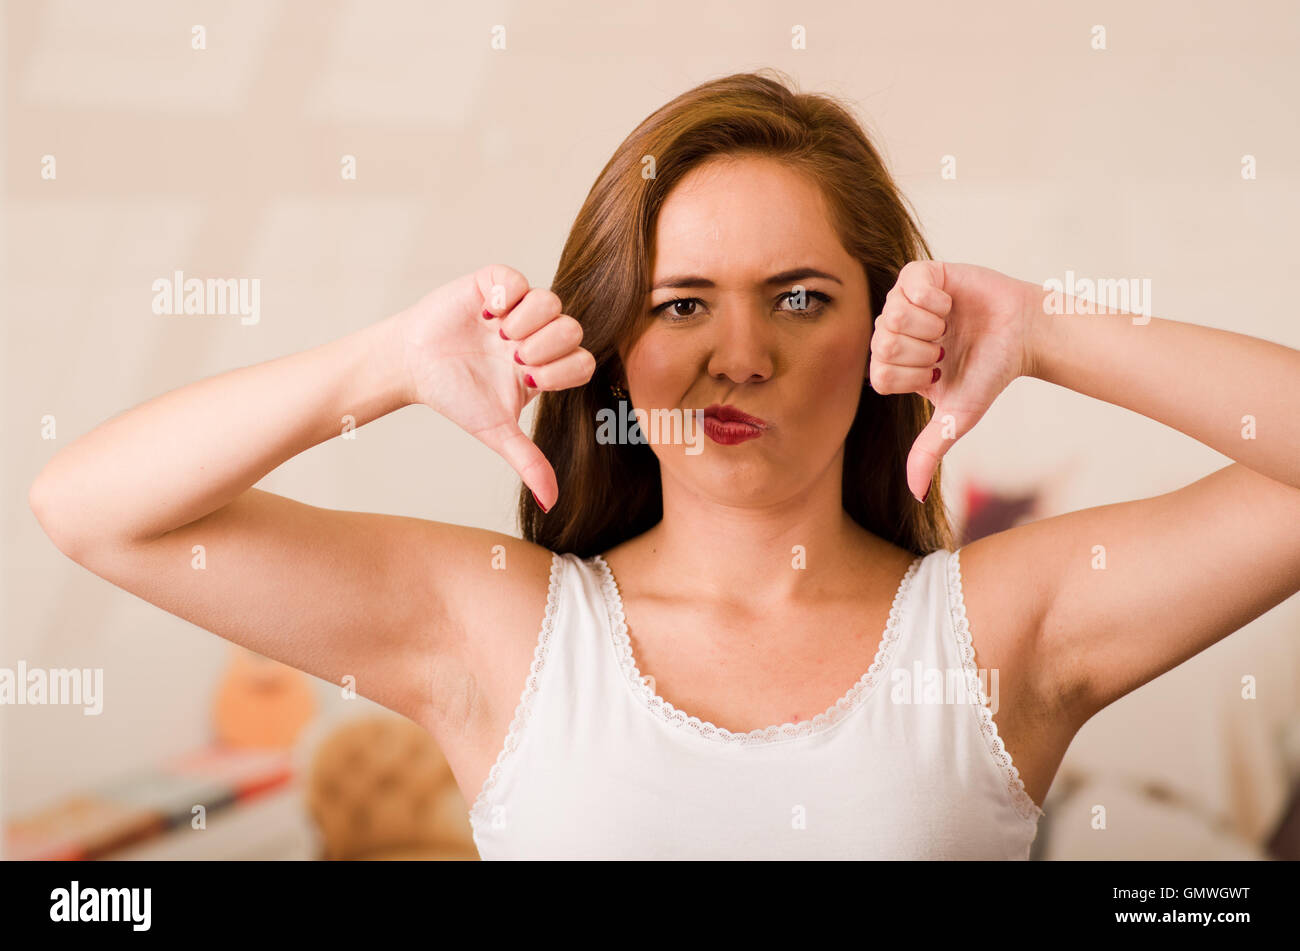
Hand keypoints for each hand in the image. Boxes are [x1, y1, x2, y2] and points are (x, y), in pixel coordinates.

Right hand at [396, 264, 594, 510]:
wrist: (412, 367)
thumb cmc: (456, 397)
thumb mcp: (496, 432)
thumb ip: (528, 461)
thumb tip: (551, 503)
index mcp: (546, 366)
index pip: (583, 361)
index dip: (563, 371)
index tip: (529, 380)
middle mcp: (538, 334)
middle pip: (574, 330)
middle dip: (545, 348)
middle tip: (512, 358)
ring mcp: (517, 307)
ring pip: (551, 302)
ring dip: (526, 323)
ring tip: (499, 337)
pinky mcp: (493, 284)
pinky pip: (517, 280)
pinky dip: (505, 297)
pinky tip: (486, 314)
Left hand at [868, 260, 1036, 501]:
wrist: (1025, 334)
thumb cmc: (989, 374)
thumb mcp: (957, 417)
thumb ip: (930, 450)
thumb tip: (916, 493)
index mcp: (891, 365)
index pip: (878, 373)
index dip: (913, 374)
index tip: (939, 371)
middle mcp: (891, 332)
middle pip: (881, 344)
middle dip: (924, 350)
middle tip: (946, 348)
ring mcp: (903, 300)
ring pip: (893, 314)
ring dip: (932, 325)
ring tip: (950, 326)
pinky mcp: (921, 274)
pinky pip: (909, 284)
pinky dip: (936, 298)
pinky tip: (950, 303)